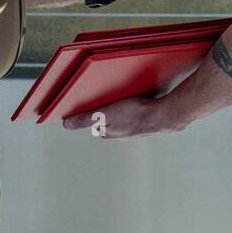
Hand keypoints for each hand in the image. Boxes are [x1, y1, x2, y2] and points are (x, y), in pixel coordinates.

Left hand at [62, 95, 177, 138]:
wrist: (163, 116)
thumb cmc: (135, 115)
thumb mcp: (105, 114)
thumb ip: (86, 119)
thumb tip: (67, 125)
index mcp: (108, 133)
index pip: (94, 123)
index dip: (92, 113)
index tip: (92, 104)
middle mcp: (120, 134)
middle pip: (107, 120)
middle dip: (106, 110)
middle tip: (108, 98)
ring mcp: (134, 130)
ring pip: (121, 118)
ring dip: (121, 109)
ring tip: (123, 98)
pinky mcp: (146, 123)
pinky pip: (135, 115)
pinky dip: (134, 109)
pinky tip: (137, 101)